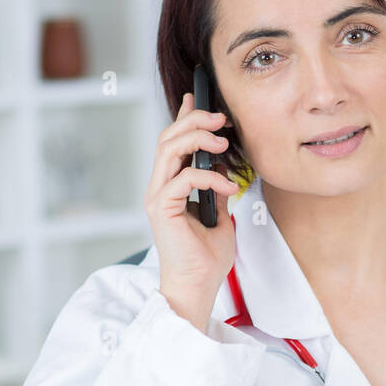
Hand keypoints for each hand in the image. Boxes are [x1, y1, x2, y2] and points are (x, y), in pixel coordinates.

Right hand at [144, 91, 238, 330]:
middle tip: (222, 117)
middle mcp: (160, 187)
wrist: (198, 287)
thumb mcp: (220, 215)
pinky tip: (228, 187)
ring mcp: (158, 197)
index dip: (185, 117)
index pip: (174, 143)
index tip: (199, 98)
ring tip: (224, 142)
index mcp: (171, 187)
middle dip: (195, 121)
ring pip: (169, 149)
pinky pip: (183, 178)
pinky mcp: (161, 208)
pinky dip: (209, 176)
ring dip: (198, 138)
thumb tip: (222, 167)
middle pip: (169, 138)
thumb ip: (216, 189)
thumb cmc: (206, 258)